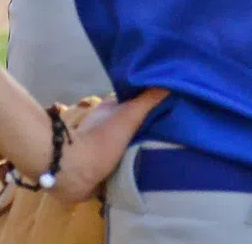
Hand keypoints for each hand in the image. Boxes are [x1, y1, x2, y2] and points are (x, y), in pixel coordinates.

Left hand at [46, 89, 167, 203]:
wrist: (75, 172)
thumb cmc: (102, 139)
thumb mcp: (129, 115)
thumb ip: (147, 99)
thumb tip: (170, 80)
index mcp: (109, 108)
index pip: (134, 98)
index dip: (151, 98)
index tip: (172, 101)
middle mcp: (105, 124)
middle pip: (132, 121)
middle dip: (149, 125)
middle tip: (175, 127)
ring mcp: (103, 146)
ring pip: (129, 143)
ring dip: (142, 146)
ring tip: (168, 149)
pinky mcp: (102, 167)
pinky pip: (123, 164)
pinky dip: (134, 164)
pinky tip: (150, 167)